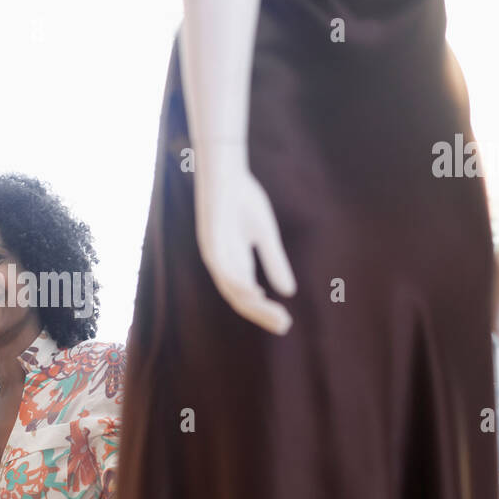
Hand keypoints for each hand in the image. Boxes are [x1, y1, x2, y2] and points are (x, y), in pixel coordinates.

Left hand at [192, 140, 296, 332]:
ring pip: (232, 288)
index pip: (248, 296)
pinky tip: (254, 292)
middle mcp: (222, 264)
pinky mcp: (210, 241)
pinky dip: (238, 282)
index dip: (265, 311)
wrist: (225, 173)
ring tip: (274, 315)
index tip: (285, 323)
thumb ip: (274, 261)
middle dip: (262, 313)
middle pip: (241, 298)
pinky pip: (223, 268)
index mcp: (234, 263)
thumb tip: (288, 292)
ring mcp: (214, 254)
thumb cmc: (243, 200)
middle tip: (283, 326)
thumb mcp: (266, 234)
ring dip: (254, 303)